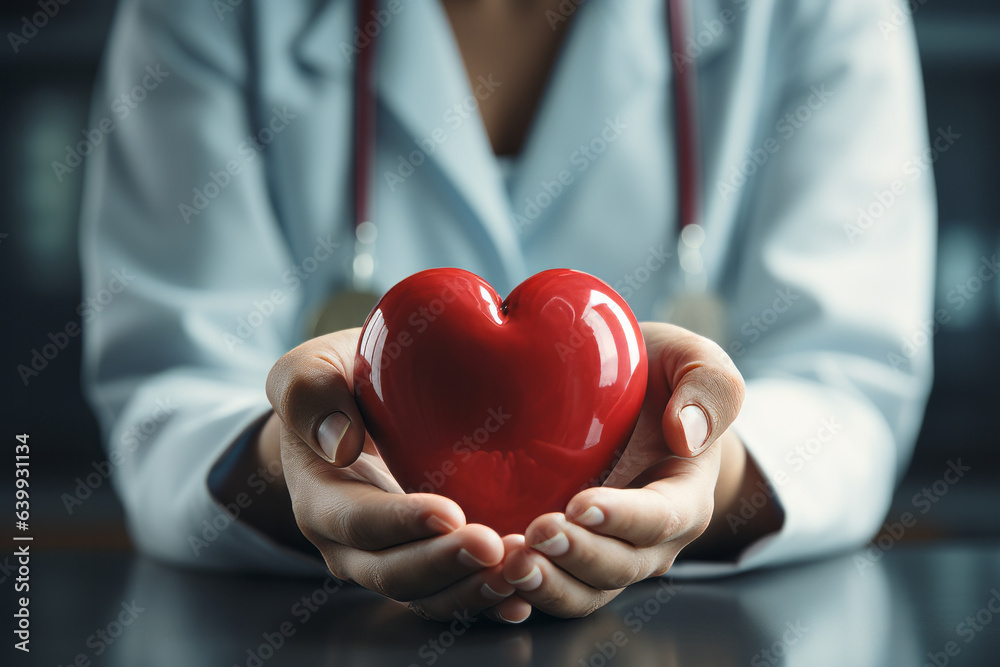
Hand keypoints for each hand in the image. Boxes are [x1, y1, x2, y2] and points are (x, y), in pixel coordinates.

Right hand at [265, 329, 531, 622]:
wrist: (353, 410)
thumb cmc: (338, 383)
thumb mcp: (308, 370)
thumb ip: (309, 391)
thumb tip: (340, 444)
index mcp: (320, 498)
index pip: (358, 521)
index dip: (402, 522)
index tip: (450, 511)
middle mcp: (351, 545)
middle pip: (395, 574)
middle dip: (445, 565)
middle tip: (495, 547)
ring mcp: (391, 560)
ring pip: (428, 596)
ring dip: (474, 590)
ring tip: (520, 571)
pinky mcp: (428, 565)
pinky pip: (455, 596)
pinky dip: (488, 601)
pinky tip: (524, 595)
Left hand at [500, 322, 750, 617]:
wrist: (634, 404)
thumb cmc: (662, 381)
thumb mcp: (693, 362)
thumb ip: (709, 387)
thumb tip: (687, 433)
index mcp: (685, 494)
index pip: (661, 517)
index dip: (621, 517)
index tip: (580, 504)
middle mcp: (651, 539)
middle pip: (619, 566)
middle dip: (576, 556)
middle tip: (535, 534)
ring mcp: (609, 554)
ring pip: (583, 590)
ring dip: (547, 585)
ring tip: (508, 564)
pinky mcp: (570, 558)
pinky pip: (552, 589)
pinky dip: (522, 594)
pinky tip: (492, 580)